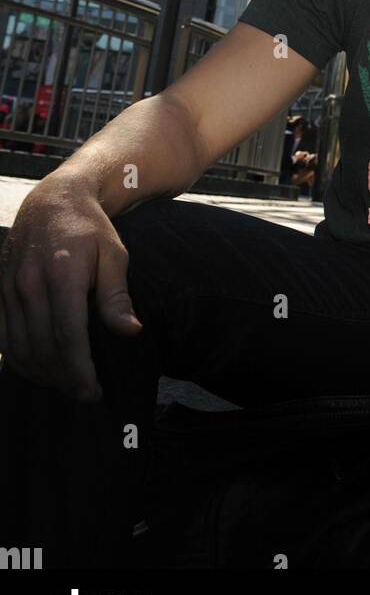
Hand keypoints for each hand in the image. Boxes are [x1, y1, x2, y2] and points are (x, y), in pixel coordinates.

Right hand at [0, 184, 142, 402]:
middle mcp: (30, 282)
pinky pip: (5, 338)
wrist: (53, 200)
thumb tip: (131, 331)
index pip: (68, 334)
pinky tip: (41, 372)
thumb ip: (117, 295)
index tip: (93, 391)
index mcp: (62, 272)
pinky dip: (20, 361)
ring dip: (43, 374)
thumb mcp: (114, 254)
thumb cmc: (90, 229)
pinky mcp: (0, 292)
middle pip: (43, 346)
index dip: (79, 368)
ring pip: (21, 347)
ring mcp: (10, 288)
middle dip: (64, 378)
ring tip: (67, 386)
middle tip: (86, 394)